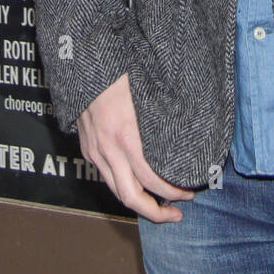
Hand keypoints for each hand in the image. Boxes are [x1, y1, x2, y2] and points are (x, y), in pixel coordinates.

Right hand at [77, 71, 194, 222]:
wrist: (83, 60)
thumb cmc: (121, 72)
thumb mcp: (148, 94)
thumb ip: (164, 119)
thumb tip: (189, 137)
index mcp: (126, 136)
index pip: (151, 181)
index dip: (172, 194)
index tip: (188, 195)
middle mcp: (107, 149)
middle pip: (131, 198)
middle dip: (155, 213)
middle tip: (176, 214)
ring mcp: (94, 151)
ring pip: (116, 191)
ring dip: (139, 202)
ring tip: (159, 204)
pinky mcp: (87, 148)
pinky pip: (107, 176)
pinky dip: (124, 185)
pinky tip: (138, 182)